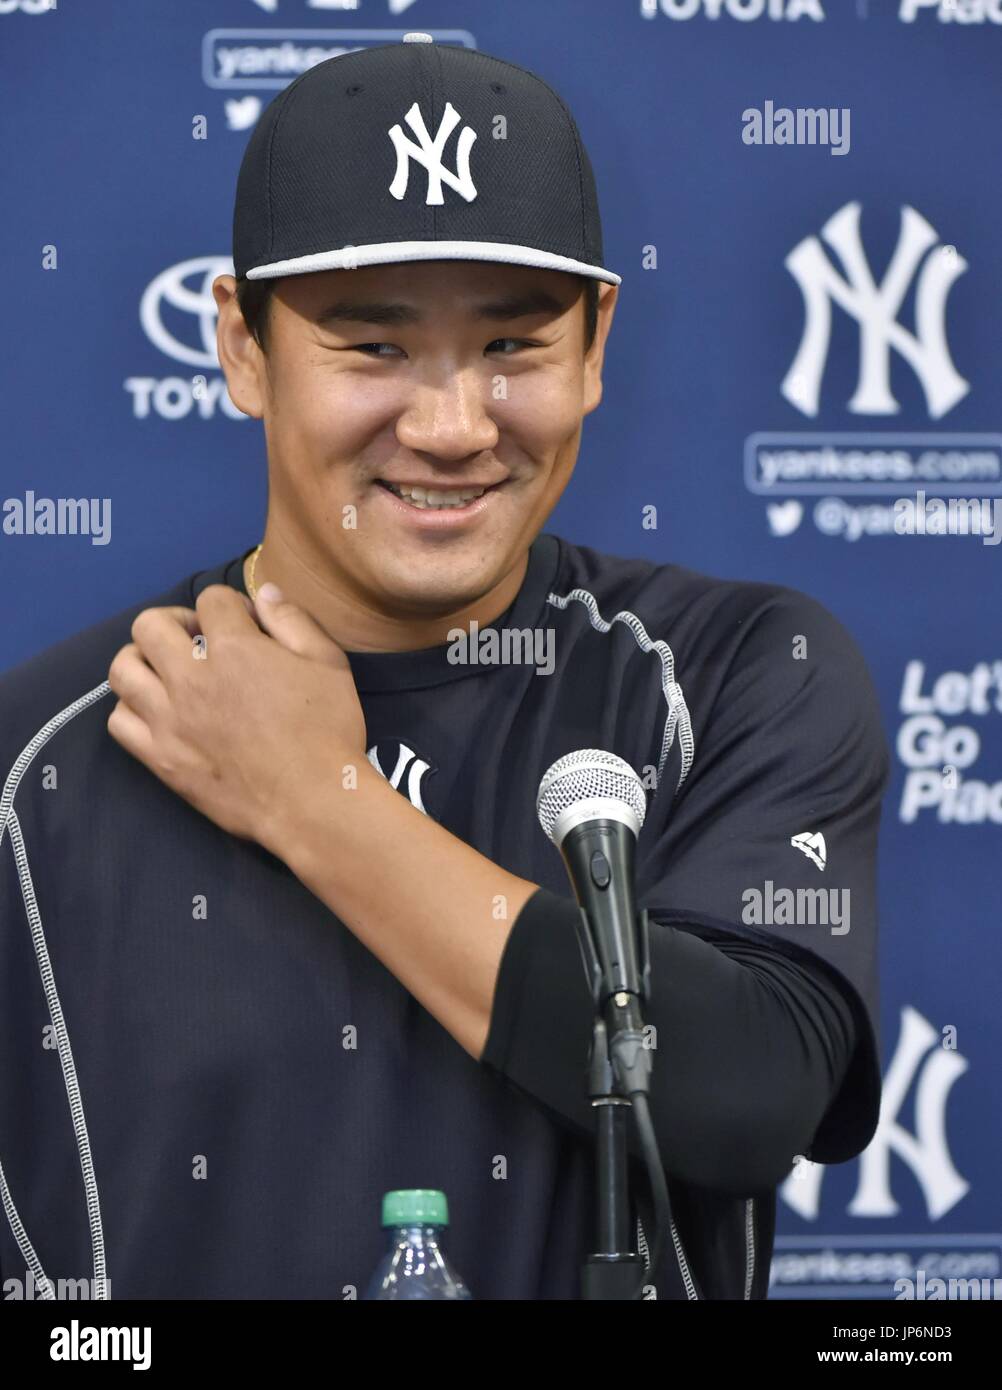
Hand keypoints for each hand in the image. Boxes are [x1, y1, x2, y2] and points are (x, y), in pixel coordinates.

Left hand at [106, 583, 366, 850]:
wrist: (311, 802)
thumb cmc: (328, 732)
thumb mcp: (329, 664)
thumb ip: (294, 621)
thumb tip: (264, 592)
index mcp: (235, 649)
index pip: (211, 601)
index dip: (230, 605)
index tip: (245, 626)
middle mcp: (191, 678)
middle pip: (149, 625)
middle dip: (174, 622)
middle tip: (198, 641)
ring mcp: (169, 720)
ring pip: (123, 670)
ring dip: (142, 659)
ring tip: (166, 671)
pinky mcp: (160, 757)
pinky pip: (119, 722)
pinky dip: (132, 708)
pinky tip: (158, 712)